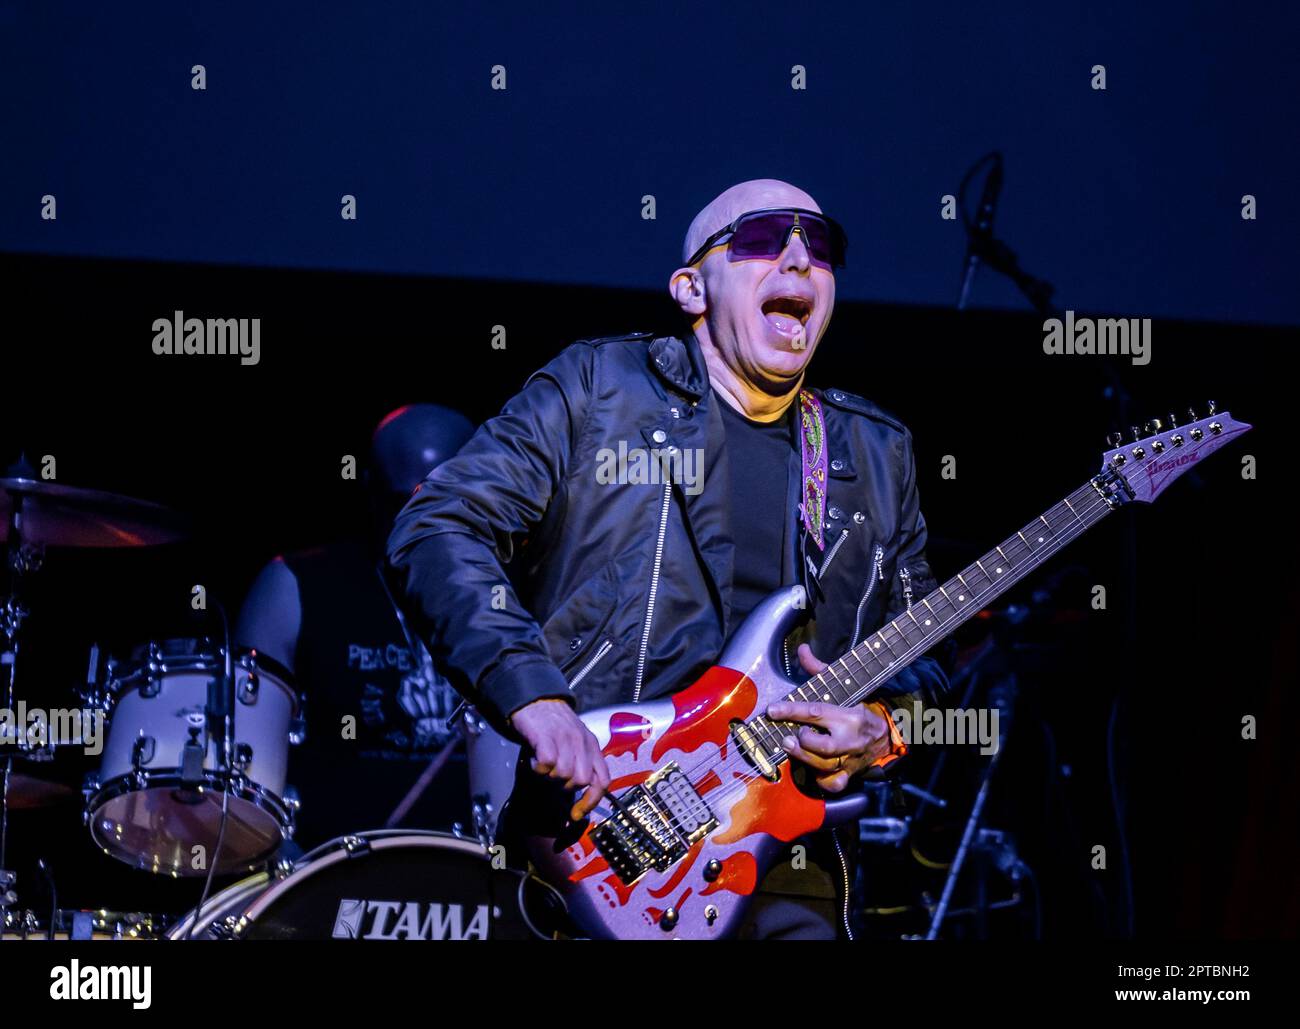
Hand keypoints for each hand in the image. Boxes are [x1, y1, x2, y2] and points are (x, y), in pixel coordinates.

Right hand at [510, 698, 610, 820]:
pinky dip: (538, 767)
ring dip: (550, 776)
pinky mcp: (546, 737)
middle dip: (565, 786)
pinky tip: (534, 760)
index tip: (576, 813)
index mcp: (592, 746)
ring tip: (543, 764)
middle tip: (553, 777)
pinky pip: (547, 764)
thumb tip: (579, 798)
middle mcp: (582, 742)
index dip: (591, 801)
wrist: (536, 699)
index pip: (603, 780)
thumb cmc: (553, 724)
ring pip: (564, 774)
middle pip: (582, 780)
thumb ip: (580, 763)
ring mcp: (565, 739)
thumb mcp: (575, 742)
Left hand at [765, 644, 893, 792]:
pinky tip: (812, 769)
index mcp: (849, 715)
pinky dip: (822, 780)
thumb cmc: (859, 707)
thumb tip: (802, 649)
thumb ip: (819, 669)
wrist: (889, 733)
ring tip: (791, 747)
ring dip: (804, 758)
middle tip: (787, 736)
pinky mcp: (850, 773)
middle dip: (802, 741)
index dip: (791, 710)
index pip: (816, 712)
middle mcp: (850, 739)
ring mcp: (850, 759)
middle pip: (821, 746)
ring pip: (824, 765)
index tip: (772, 710)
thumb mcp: (844, 685)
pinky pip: (834, 783)